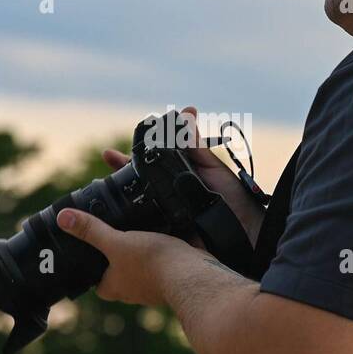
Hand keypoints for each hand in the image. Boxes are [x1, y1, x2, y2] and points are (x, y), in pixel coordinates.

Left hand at [55, 206, 192, 305]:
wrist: (193, 275)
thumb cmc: (152, 263)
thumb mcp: (117, 241)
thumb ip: (92, 230)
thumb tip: (64, 218)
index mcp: (114, 287)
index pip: (95, 281)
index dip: (92, 268)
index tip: (91, 251)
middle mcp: (133, 290)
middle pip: (119, 273)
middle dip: (119, 257)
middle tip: (117, 235)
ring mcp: (155, 285)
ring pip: (144, 267)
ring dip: (144, 253)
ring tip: (142, 229)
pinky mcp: (175, 276)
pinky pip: (166, 262)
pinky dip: (166, 250)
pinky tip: (168, 232)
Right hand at [100, 105, 264, 246]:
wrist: (247, 232)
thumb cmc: (235, 201)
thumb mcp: (212, 168)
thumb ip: (195, 147)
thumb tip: (187, 113)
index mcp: (177, 181)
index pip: (147, 168)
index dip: (128, 161)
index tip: (108, 154)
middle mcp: (167, 200)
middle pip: (136, 187)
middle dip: (119, 174)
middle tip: (107, 158)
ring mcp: (164, 220)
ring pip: (135, 208)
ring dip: (119, 200)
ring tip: (104, 185)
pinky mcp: (165, 240)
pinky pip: (145, 229)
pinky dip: (131, 224)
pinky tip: (116, 215)